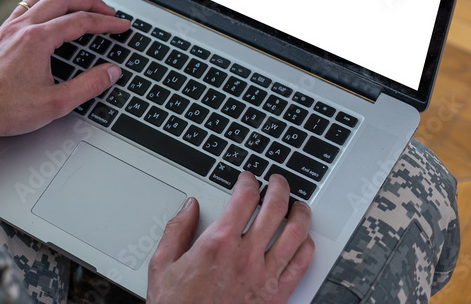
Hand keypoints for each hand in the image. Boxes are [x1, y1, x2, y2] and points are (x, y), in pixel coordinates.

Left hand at [0, 0, 129, 146]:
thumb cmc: (6, 110)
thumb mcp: (56, 103)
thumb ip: (89, 85)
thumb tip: (110, 72)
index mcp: (37, 39)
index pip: (80, 21)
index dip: (106, 22)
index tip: (121, 25)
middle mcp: (21, 27)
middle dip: (90, 2)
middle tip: (108, 11)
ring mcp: (8, 29)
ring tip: (82, 5)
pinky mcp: (0, 35)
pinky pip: (25, 7)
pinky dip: (44, 4)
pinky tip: (49, 13)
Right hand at [147, 172, 314, 303]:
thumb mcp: (162, 264)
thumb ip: (177, 229)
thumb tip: (190, 207)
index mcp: (218, 243)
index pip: (244, 197)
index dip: (248, 180)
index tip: (247, 178)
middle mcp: (246, 256)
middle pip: (275, 208)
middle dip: (279, 188)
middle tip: (277, 182)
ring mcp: (264, 276)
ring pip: (296, 234)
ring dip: (300, 213)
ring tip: (298, 205)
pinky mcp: (277, 296)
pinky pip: (301, 265)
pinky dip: (307, 246)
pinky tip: (304, 239)